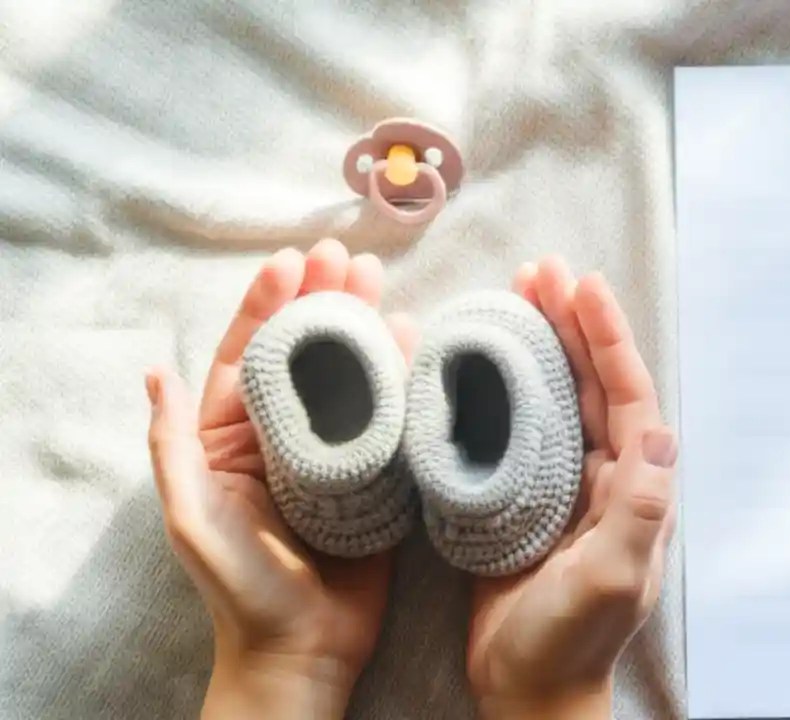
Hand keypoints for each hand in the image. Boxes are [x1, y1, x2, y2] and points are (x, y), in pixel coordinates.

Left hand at [145, 239, 417, 719]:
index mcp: (233, 438)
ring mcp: (335, 451)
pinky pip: (390, 414)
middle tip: (348, 258)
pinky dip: (403, 375)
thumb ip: (173, 446)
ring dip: (364, 326)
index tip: (292, 262)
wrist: (303, 650)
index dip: (267, 305)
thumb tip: (158, 372)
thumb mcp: (191, 516)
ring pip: (349, 373)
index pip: (248, 355)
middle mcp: (285, 435)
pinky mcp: (377, 474)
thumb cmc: (239, 587)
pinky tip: (414, 339)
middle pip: (304, 352)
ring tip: (381, 282)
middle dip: (323, 301)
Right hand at [467, 258, 677, 719]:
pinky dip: (502, 387)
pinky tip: (480, 362)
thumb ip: (639, 508)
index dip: (608, 337)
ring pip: (556, 396)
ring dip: (540, 345)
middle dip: (571, 324)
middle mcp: (606, 477)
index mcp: (634, 487)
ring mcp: (563, 485)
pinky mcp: (520, 498)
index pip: (629, 395)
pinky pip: (516, 426)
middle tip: (539, 272)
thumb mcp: (610, 576)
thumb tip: (664, 434)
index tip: (582, 285)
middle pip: (593, 382)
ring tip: (514, 296)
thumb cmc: (570, 641)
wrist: (527, 690)